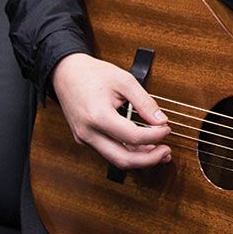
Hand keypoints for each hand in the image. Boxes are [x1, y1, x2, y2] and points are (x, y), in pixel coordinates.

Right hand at [51, 52, 170, 169]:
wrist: (66, 73)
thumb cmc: (92, 74)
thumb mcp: (124, 81)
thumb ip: (144, 102)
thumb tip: (161, 120)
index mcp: (97, 116)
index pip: (133, 137)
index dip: (155, 136)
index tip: (166, 128)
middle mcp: (88, 133)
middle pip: (123, 159)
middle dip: (149, 159)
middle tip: (166, 152)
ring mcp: (84, 138)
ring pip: (115, 159)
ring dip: (139, 159)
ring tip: (159, 152)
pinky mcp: (84, 139)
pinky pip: (108, 152)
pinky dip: (127, 152)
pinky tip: (142, 148)